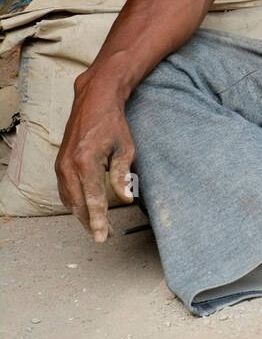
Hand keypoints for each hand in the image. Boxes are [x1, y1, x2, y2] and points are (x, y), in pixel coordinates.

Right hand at [55, 74, 136, 241]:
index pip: (93, 199)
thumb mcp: (125, 148)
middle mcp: (69, 165)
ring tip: (95, 227)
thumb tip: (126, 199)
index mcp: (86, 161)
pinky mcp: (59, 163)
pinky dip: (73, 202)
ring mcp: (61, 164)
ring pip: (68, 199)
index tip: (103, 237)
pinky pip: (64, 190)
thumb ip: (122, 175)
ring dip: (81, 215)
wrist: (93, 101)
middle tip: (104, 236)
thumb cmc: (113, 123)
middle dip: (90, 222)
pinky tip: (84, 209)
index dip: (99, 220)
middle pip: (78, 204)